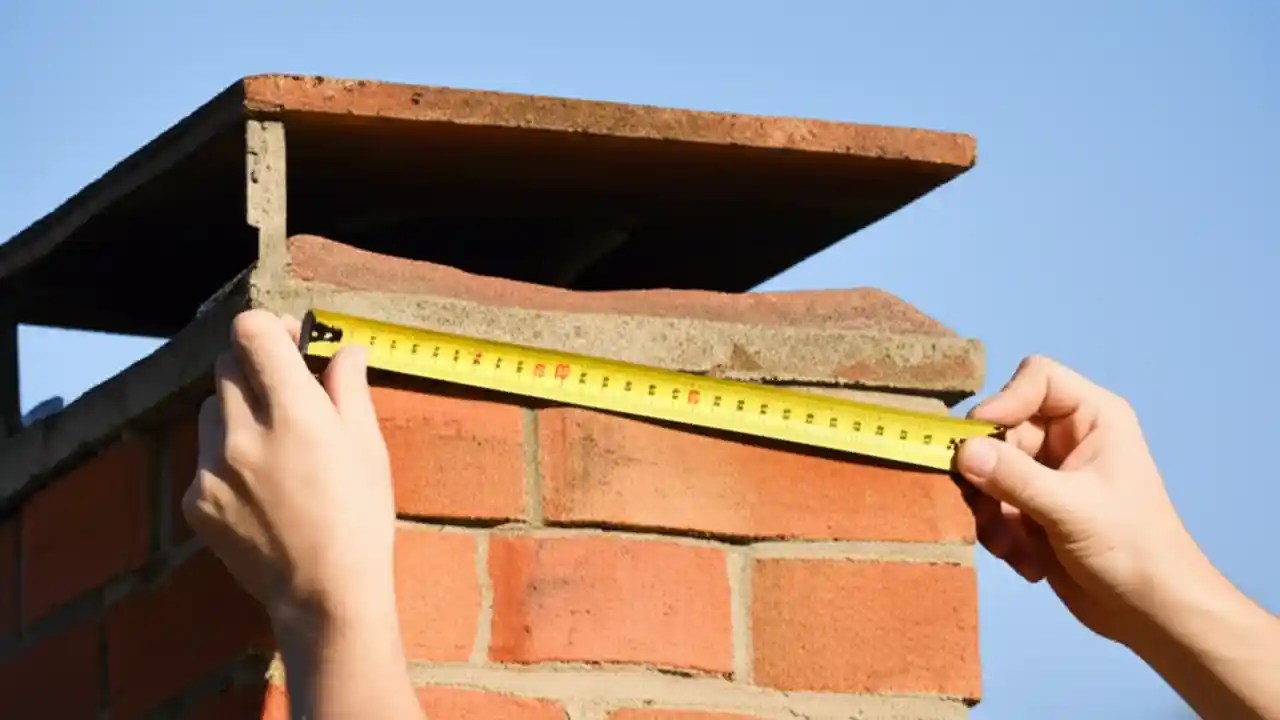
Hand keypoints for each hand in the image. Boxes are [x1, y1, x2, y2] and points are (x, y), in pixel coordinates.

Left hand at [183, 309, 394, 630]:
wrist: (324, 593)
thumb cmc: (360, 518)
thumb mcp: (367, 447)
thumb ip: (348, 389)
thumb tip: (343, 350)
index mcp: (295, 413)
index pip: (251, 332)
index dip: (269, 328)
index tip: (289, 344)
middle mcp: (244, 433)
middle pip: (227, 365)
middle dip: (255, 367)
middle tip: (286, 392)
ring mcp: (212, 468)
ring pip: (211, 409)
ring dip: (238, 411)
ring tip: (273, 447)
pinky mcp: (195, 499)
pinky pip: (204, 456)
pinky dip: (227, 457)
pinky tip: (261, 488)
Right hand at [953, 355, 1201, 644]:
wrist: (1150, 613)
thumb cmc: (1132, 549)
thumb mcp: (1071, 509)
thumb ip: (1015, 478)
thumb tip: (961, 451)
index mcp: (1093, 418)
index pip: (1036, 379)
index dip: (1003, 401)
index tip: (977, 440)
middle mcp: (1067, 437)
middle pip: (1000, 430)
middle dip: (989, 477)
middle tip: (988, 512)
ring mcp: (1047, 473)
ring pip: (987, 471)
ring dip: (991, 512)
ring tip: (1011, 547)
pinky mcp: (1032, 508)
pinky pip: (992, 505)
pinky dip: (999, 534)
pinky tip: (1025, 561)